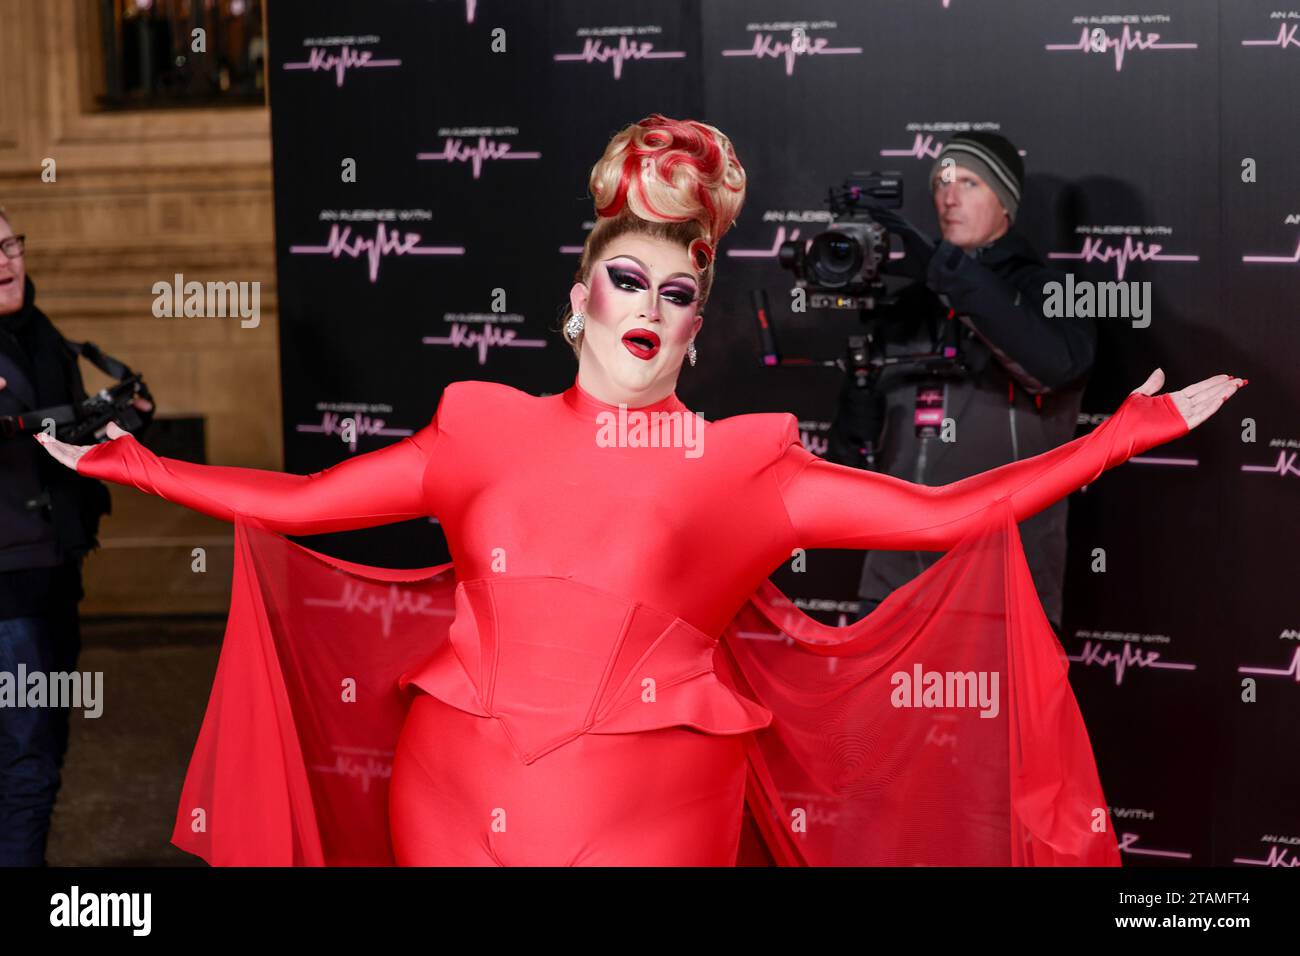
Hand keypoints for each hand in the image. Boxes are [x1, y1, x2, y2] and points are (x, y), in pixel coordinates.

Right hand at [33, 420, 130, 469]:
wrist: (140, 465)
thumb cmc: (135, 456)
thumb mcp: (123, 438)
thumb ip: (115, 431)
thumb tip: (110, 425)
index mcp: (95, 453)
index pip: (74, 448)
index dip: (62, 443)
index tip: (52, 436)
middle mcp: (89, 458)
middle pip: (66, 450)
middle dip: (52, 443)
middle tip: (41, 436)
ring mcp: (87, 463)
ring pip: (64, 454)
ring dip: (51, 446)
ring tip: (41, 439)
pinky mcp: (85, 466)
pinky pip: (67, 459)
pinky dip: (56, 452)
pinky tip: (48, 445)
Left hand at [866, 205, 937, 277]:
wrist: (934, 269)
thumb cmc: (921, 266)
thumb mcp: (899, 266)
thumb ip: (889, 266)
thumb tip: (879, 268)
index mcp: (907, 235)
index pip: (893, 223)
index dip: (883, 218)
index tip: (873, 214)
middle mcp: (910, 231)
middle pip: (894, 218)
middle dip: (882, 212)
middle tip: (871, 207)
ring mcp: (913, 232)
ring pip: (897, 221)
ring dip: (885, 216)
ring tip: (874, 212)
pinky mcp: (916, 236)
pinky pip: (902, 229)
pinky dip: (894, 226)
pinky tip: (885, 224)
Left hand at [1130, 368, 1245, 429]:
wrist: (1119, 433)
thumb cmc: (1126, 418)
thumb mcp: (1139, 395)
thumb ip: (1152, 384)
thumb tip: (1160, 371)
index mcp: (1172, 400)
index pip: (1197, 389)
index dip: (1212, 382)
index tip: (1225, 376)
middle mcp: (1179, 408)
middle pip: (1206, 395)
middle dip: (1223, 387)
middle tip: (1239, 380)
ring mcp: (1181, 417)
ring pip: (1206, 403)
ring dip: (1221, 394)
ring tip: (1236, 386)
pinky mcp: (1180, 426)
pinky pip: (1199, 416)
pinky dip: (1210, 408)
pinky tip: (1221, 399)